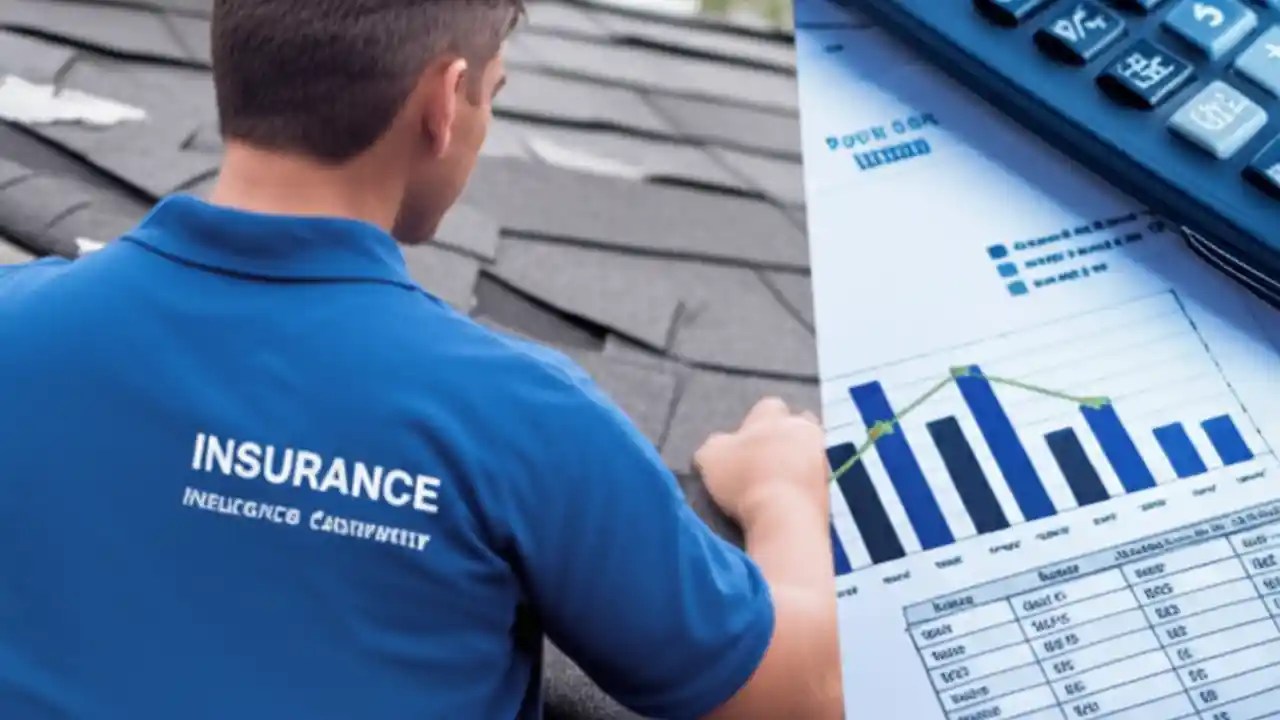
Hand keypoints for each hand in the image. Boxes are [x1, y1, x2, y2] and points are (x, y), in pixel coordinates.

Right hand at [694, 397, 829, 526]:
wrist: (786, 517)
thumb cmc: (744, 478)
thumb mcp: (710, 457)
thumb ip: (716, 445)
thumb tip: (721, 445)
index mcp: (772, 416)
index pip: (767, 407)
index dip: (755, 424)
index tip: (745, 442)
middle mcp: (802, 428)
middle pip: (798, 424)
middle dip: (786, 436)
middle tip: (767, 459)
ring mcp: (821, 457)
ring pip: (811, 450)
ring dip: (798, 461)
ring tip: (778, 483)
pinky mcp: (829, 486)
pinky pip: (816, 478)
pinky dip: (805, 485)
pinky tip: (789, 500)